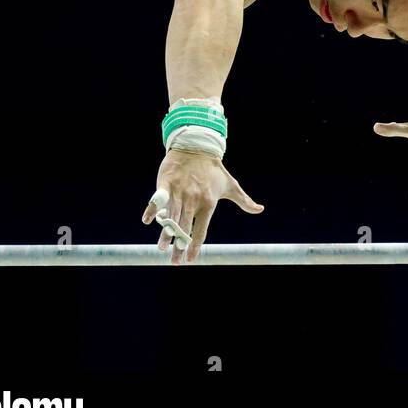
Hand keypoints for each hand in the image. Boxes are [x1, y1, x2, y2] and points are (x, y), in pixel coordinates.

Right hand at [141, 147, 263, 264]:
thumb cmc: (214, 169)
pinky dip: (152, 209)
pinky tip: (147, 221)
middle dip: (178, 246)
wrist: (198, 146)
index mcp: (208, 203)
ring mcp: (179, 191)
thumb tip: (260, 209)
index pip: (201, 230)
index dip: (195, 246)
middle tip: (174, 261)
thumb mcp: (230, 185)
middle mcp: (193, 200)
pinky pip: (158, 198)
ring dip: (165, 233)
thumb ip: (244, 200)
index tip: (191, 260)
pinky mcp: (166, 182)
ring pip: (171, 216)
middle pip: (185, 228)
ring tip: (162, 248)